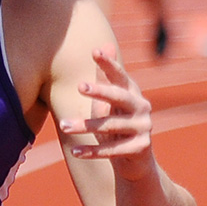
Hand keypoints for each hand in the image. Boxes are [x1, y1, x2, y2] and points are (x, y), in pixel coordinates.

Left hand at [60, 48, 154, 178]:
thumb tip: (103, 44)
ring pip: (111, 126)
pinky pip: (112, 150)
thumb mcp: (110, 101)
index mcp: (132, 92)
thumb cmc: (117, 124)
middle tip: (79, 85)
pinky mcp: (140, 148)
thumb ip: (106, 76)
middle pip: (119, 96)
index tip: (94, 51)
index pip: (119, 75)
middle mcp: (142, 107)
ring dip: (85, 126)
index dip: (109, 63)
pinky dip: (92, 151)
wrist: (136, 161)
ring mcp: (143, 128)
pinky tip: (74, 151)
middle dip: (100, 91)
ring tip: (63, 125)